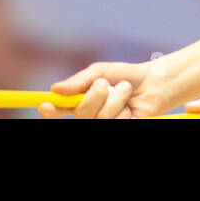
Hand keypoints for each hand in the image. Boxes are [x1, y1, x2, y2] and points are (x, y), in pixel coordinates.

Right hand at [39, 58, 173, 118]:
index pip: (58, 110)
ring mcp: (104, 124)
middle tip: (107, 84)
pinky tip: (130, 108)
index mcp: (80, 101)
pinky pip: (116, 124)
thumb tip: (55, 88)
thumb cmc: (126, 76)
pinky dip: (124, 112)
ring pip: (101, 119)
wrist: (153, 84)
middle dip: (95, 96)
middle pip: (81, 114)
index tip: (45, 104)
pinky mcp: (119, 129)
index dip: (50, 110)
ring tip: (125, 91)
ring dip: (115, 100)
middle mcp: (89, 115)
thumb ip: (80, 80)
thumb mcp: (101, 72)